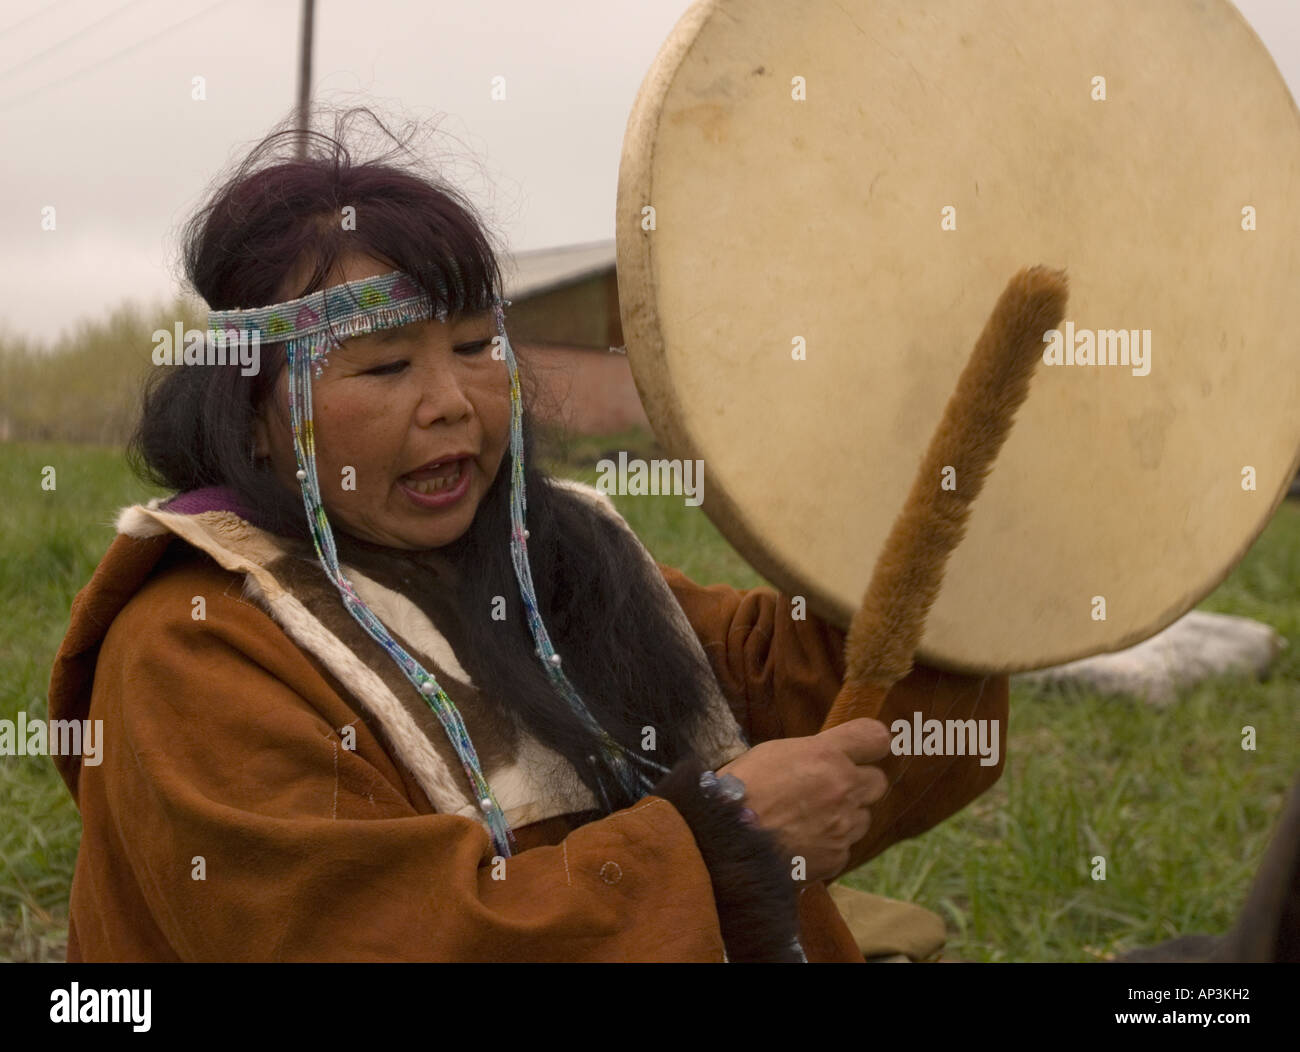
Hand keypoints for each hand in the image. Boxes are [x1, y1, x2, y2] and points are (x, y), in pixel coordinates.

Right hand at [718, 718, 889, 882]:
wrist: (725, 841)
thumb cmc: (737, 790)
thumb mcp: (771, 753)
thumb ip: (809, 754)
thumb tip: (825, 758)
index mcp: (825, 754)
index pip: (875, 738)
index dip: (871, 743)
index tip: (865, 749)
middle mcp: (843, 787)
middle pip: (877, 782)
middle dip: (858, 784)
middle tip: (831, 789)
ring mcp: (843, 825)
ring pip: (863, 818)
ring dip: (845, 817)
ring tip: (809, 820)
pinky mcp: (836, 857)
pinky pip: (844, 848)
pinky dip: (828, 846)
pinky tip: (801, 843)